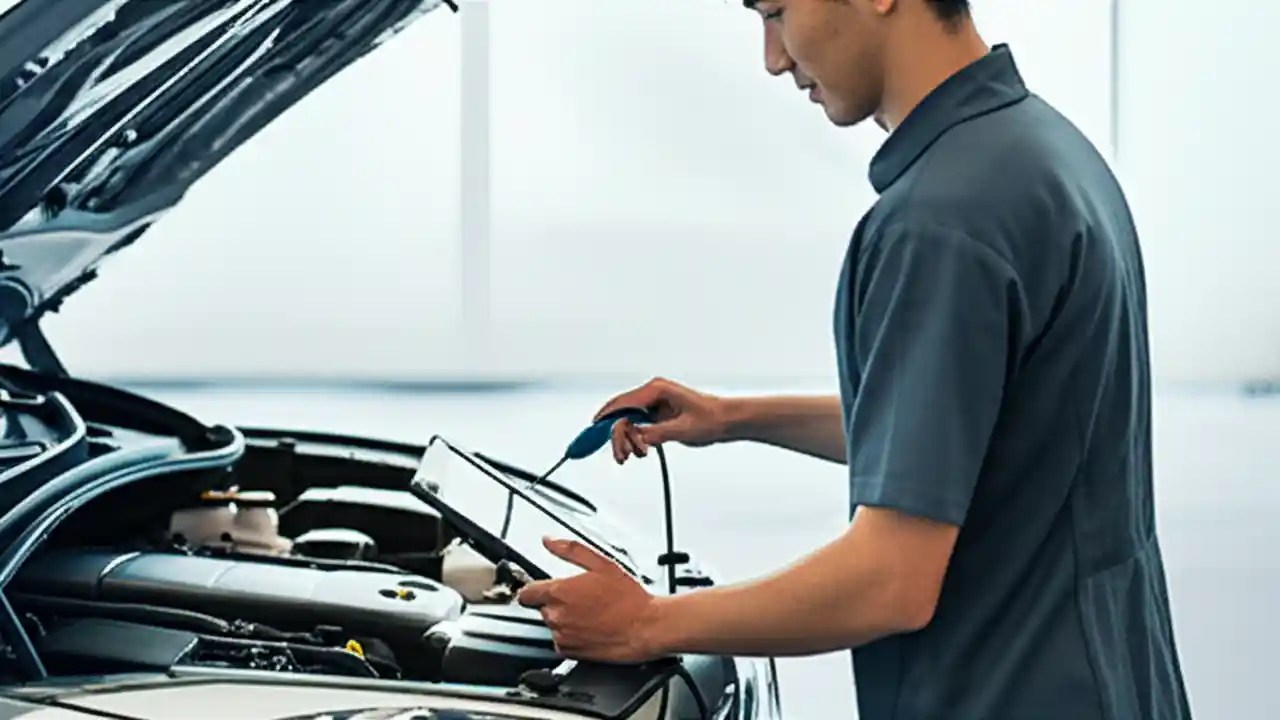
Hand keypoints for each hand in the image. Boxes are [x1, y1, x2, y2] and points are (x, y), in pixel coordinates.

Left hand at [516, 537, 664, 663]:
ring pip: (553, 625)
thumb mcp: (601, 563)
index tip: (541, 588)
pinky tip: (591, 627)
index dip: (533, 589)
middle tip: (582, 598)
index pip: (525, 593)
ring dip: (565, 619)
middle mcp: (557, 617)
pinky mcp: (572, 653)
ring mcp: (563, 636)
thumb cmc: (629, 598)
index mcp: (559, 593)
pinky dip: (572, 636)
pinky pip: (562, 642)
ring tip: (591, 613)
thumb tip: (549, 541)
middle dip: (557, 602)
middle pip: (542, 608)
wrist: (646, 627)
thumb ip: (570, 550)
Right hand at [594, 377, 728, 463]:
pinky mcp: (657, 415)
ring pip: (629, 422)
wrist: (726, 421)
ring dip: (629, 440)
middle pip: (623, 414)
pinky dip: (636, 440)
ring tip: (637, 455)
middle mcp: (653, 394)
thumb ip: (656, 433)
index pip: (623, 402)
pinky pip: (638, 426)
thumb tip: (635, 437)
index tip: (594, 427)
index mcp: (657, 389)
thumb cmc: (711, 418)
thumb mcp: (682, 430)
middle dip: (620, 436)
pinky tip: (642, 451)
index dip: (606, 416)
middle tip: (623, 456)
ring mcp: (654, 404)